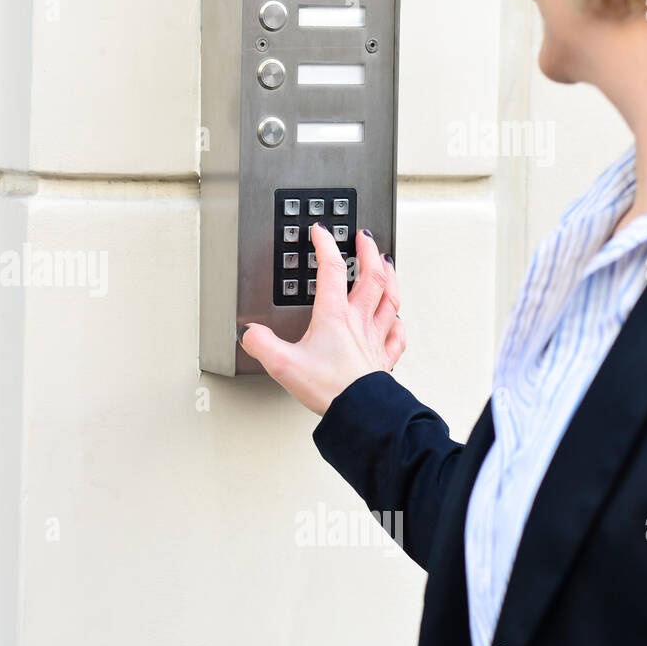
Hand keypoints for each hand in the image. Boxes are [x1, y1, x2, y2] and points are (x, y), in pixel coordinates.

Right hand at [239, 223, 403, 415]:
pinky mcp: (383, 359)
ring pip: (390, 298)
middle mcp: (358, 322)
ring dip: (389, 276)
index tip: (321, 232)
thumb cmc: (329, 389)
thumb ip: (261, 344)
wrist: (359, 413)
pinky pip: (396, 334)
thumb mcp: (283, 364)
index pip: (331, 269)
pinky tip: (397, 318)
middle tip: (364, 236)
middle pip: (371, 275)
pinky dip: (397, 322)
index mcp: (334, 316)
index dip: (325, 245)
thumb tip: (249, 333)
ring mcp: (375, 338)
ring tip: (386, 263)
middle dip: (367, 251)